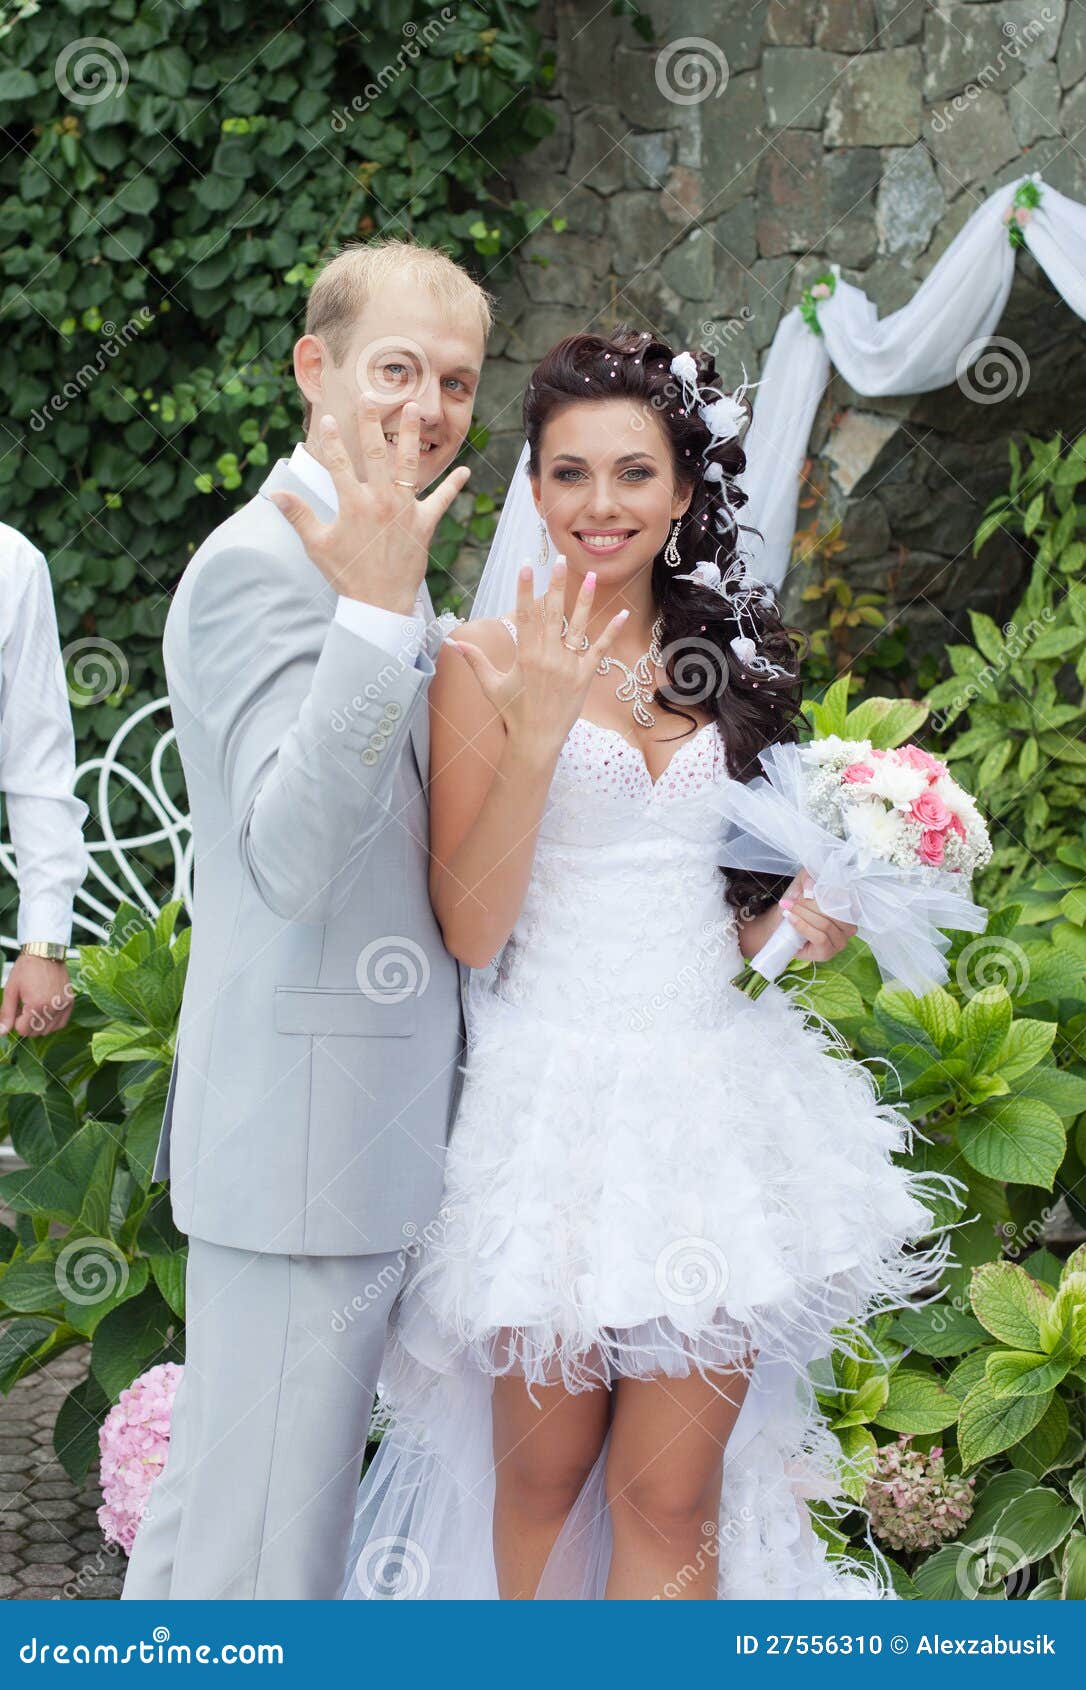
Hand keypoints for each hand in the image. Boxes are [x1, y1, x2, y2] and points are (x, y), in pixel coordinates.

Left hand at [0, 954, 74, 1037]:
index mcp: (36, 1004)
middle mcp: (52, 1007)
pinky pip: (62, 1023)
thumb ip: (6, 1013)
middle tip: (25, 1009)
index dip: (17, 1023)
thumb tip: (2, 1032)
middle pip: (37, 1032)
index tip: (17, 1011)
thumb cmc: (27, 968)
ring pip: (49, 1030)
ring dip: (40, 1024)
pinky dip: (53, 1022)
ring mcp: (63, 1005)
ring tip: (36, 1008)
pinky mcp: (70, 1002)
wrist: (45, 953)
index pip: (24, 1031)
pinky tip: (46, 1011)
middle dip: (28, 1025)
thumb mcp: (11, 990)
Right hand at [268, 401, 469, 616]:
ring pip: (409, 465)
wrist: (380, 605)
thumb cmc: (347, 575)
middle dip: (372, 422)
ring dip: (411, 435)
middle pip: (376, 452)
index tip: (326, 418)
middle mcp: (381, 500)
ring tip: (414, 409)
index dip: (330, 439)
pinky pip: (441, 501)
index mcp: (353, 503)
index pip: (338, 462)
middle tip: (372, 396)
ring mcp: (405, 510)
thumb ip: (299, 516)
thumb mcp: (318, 546)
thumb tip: (275, 494)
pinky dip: (453, 487)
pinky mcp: (424, 525)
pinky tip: (465, 471)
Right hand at [447, 558, 628, 758]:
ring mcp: (568, 666)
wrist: (536, 740)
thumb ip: (475, 661)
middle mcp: (547, 657)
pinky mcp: (584, 676)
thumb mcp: (491, 685)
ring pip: (578, 626)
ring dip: (585, 600)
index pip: (525, 615)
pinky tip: (622, 614)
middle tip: (561, 559)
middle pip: (552, 613)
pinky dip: (611, 632)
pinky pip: (599, 650)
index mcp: (525, 656)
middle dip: (556, 584)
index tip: (526, 565)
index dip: (525, 588)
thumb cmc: (512, 713)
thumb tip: (452, 642)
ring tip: (591, 576)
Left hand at [777, 869, 856, 962]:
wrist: (782, 930)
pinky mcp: (828, 952)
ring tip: (788, 907)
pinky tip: (791, 918)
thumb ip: (809, 880)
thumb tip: (812, 881)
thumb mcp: (804, 888)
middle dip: (810, 903)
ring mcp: (841, 942)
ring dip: (803, 913)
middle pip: (834, 911)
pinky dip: (803, 925)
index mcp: (850, 909)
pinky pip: (820, 937)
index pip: (846, 897)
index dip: (827, 890)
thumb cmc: (798, 909)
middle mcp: (850, 927)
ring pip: (826, 924)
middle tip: (793, 898)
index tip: (807, 886)